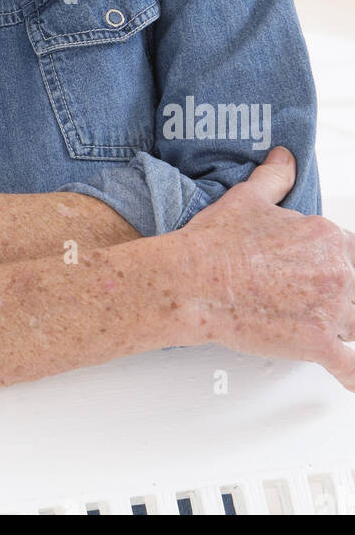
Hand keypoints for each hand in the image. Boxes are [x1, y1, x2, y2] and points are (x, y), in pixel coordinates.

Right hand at [178, 146, 354, 388]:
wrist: (194, 280)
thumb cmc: (216, 243)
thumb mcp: (248, 198)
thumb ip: (275, 178)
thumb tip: (285, 158)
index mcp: (325, 236)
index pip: (352, 250)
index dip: (340, 261)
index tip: (328, 268)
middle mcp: (336, 271)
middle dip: (341, 293)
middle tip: (312, 296)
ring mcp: (330, 310)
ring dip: (344, 325)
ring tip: (324, 326)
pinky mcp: (317, 344)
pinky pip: (351, 365)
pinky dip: (352, 373)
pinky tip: (349, 375)